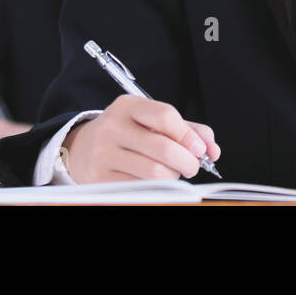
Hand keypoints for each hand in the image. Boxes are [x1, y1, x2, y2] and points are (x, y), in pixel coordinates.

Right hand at [60, 94, 219, 183]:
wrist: (82, 148)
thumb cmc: (127, 133)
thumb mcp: (150, 121)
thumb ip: (185, 129)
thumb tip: (212, 149)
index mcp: (128, 106)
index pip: (165, 116)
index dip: (188, 135)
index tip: (200, 149)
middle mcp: (113, 127)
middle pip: (163, 149)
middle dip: (187, 161)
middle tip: (192, 166)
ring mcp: (104, 153)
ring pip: (155, 173)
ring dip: (173, 176)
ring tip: (172, 172)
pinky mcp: (101, 178)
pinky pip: (141, 187)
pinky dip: (156, 188)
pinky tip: (153, 181)